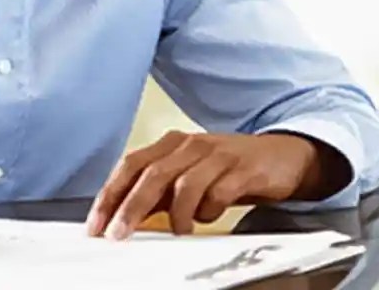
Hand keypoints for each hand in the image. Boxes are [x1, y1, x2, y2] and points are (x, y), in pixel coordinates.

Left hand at [86, 130, 341, 239]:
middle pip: (152, 174)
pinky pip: (219, 191)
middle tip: (118, 235)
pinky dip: (209, 210)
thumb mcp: (189, 177)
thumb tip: (122, 219)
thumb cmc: (228, 170)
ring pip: (184, 183)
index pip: (130, 165)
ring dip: (175, 213)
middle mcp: (191, 145)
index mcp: (171, 144)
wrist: (282, 156)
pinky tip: (208, 219)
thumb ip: (159, 193)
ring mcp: (218, 155)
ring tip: (178, 231)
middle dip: (130, 207)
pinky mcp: (244, 169)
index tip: (96, 224)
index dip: (110, 194)